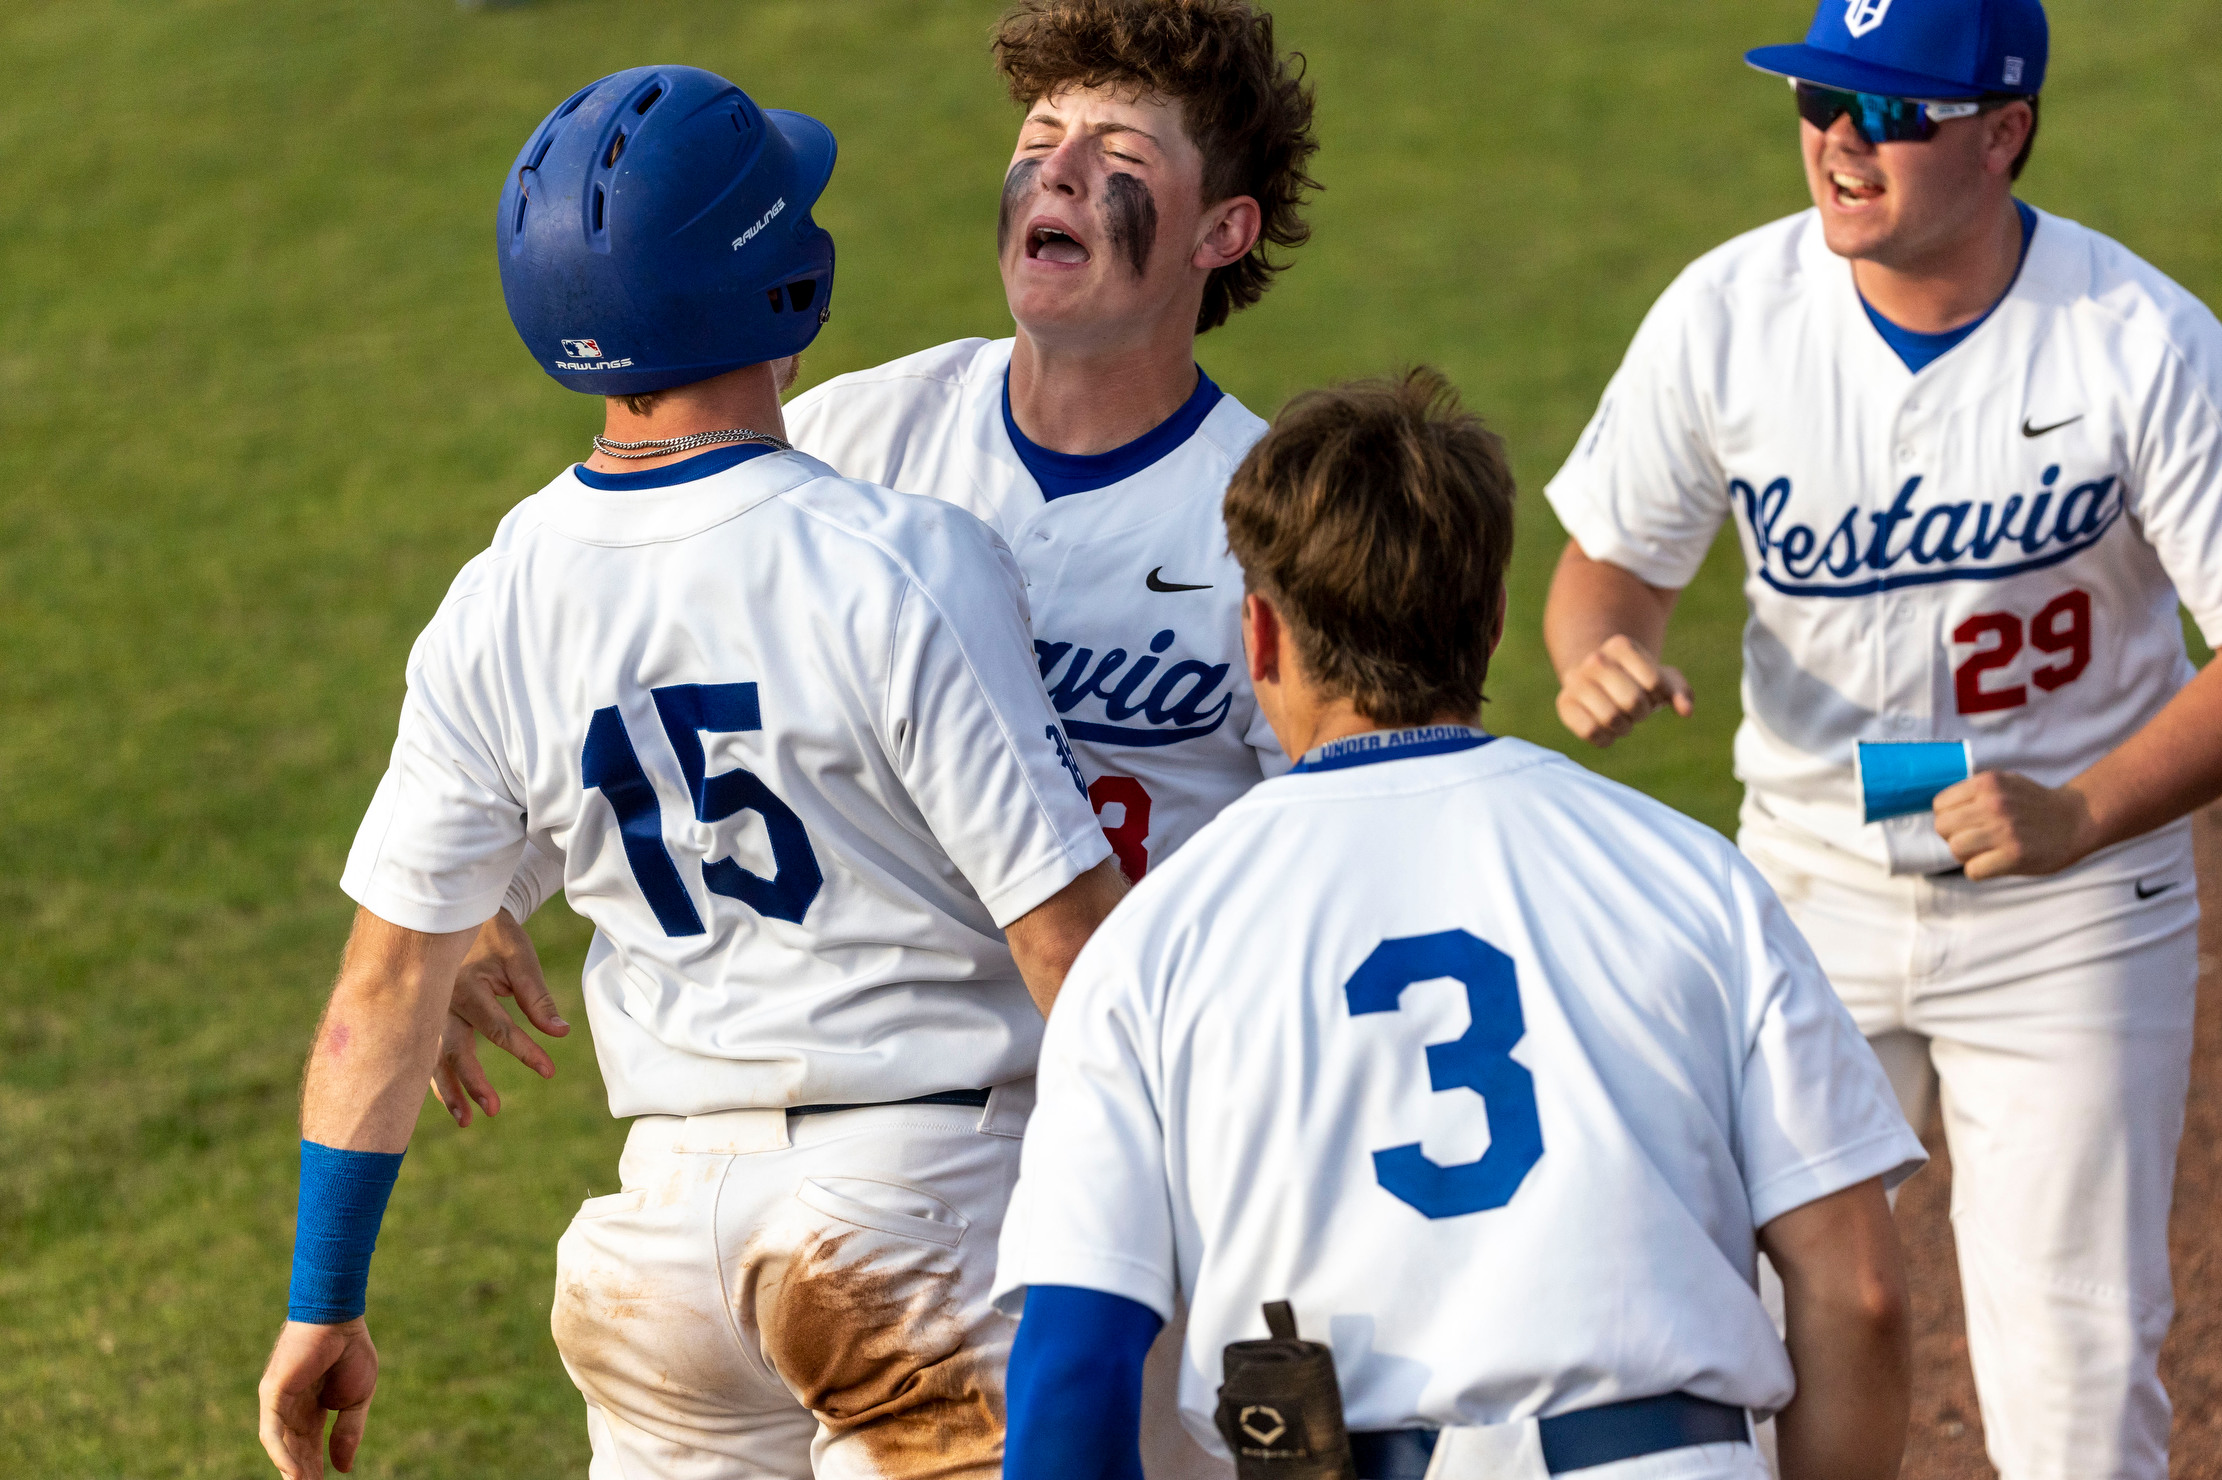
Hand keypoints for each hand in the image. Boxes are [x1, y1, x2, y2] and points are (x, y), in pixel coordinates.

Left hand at [258, 1319, 377, 1477]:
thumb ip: (349, 1432)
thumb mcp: (357, 1398)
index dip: (316, 1469)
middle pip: (294, 1452)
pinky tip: (293, 1473)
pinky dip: (281, 1454)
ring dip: (292, 1471)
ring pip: (281, 1446)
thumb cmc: (350, 1350)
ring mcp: (279, 1402)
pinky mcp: (271, 1393)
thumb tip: (343, 1468)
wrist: (339, 1317)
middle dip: (303, 1475)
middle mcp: (291, 1408)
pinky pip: (272, 1432)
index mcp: (312, 1408)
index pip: (309, 1447)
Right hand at [430, 910, 566, 1126]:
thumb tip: (560, 1033)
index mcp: (465, 987)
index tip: (550, 1070)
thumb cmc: (494, 933)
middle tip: (494, 1110)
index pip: (498, 1029)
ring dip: (448, 1091)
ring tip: (467, 1120)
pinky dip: (434, 1077)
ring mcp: (426, 1011)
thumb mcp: (520, 958)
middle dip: (473, 1084)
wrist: (457, 912)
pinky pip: (423, 1052)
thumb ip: (537, 998)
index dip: (525, 1051)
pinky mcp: (423, 1016)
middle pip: (454, 1051)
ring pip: (432, 1059)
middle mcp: (439, 1004)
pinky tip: (448, 1100)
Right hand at [1553, 634, 1693, 747]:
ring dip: (1624, 728)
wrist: (1595, 679)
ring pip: (1610, 718)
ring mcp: (1575, 681)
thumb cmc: (1635, 681)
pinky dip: (1605, 739)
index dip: (1658, 697)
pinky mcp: (1564, 704)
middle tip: (1635, 711)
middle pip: (1632, 701)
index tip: (1650, 694)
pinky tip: (1606, 731)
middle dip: (1641, 714)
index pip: (1653, 683)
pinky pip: (1590, 731)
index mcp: (1621, 646)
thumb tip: (1686, 712)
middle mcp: (1595, 660)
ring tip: (1621, 720)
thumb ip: (1680, 692)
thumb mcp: (1661, 679)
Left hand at [1932, 770, 2097, 879]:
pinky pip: (1973, 870)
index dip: (1948, 817)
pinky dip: (1979, 871)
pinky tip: (1995, 863)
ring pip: (1955, 849)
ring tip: (1985, 851)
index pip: (1939, 805)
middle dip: (1953, 836)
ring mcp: (2004, 831)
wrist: (2076, 819)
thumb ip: (1973, 791)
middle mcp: (1993, 804)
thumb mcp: (2004, 782)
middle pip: (1942, 827)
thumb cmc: (2034, 804)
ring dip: (1966, 855)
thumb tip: (1940, 808)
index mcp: (1987, 784)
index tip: (1965, 823)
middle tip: (1974, 839)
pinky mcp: (2014, 856)